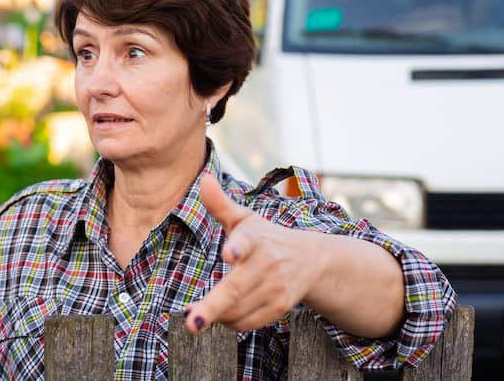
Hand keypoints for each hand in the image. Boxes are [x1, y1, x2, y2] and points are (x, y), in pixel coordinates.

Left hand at [184, 175, 325, 332]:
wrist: (311, 259)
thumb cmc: (266, 237)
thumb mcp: (244, 219)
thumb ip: (220, 204)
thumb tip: (204, 179)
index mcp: (255, 237)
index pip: (247, 241)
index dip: (237, 247)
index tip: (229, 254)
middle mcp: (267, 263)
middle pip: (236, 288)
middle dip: (213, 306)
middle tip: (191, 321)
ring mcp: (276, 287)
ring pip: (239, 310)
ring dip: (216, 316)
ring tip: (198, 315)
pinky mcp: (280, 307)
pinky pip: (248, 323)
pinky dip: (229, 323)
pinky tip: (221, 316)